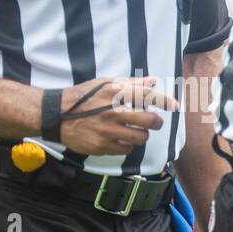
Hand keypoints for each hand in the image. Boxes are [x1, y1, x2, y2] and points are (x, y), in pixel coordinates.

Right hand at [56, 75, 178, 155]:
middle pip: (150, 121)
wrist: (57, 115)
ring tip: (133, 131)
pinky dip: (127, 145)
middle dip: (156, 122)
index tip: (174, 106)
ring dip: (141, 135)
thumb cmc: (83, 97)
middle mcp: (114, 112)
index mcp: (115, 93)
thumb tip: (152, 82)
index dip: (165, 101)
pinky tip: (119, 139)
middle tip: (153, 122)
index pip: (148, 96)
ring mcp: (108, 131)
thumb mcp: (104, 83)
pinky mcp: (102, 146)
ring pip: (140, 138)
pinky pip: (126, 149)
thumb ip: (130, 83)